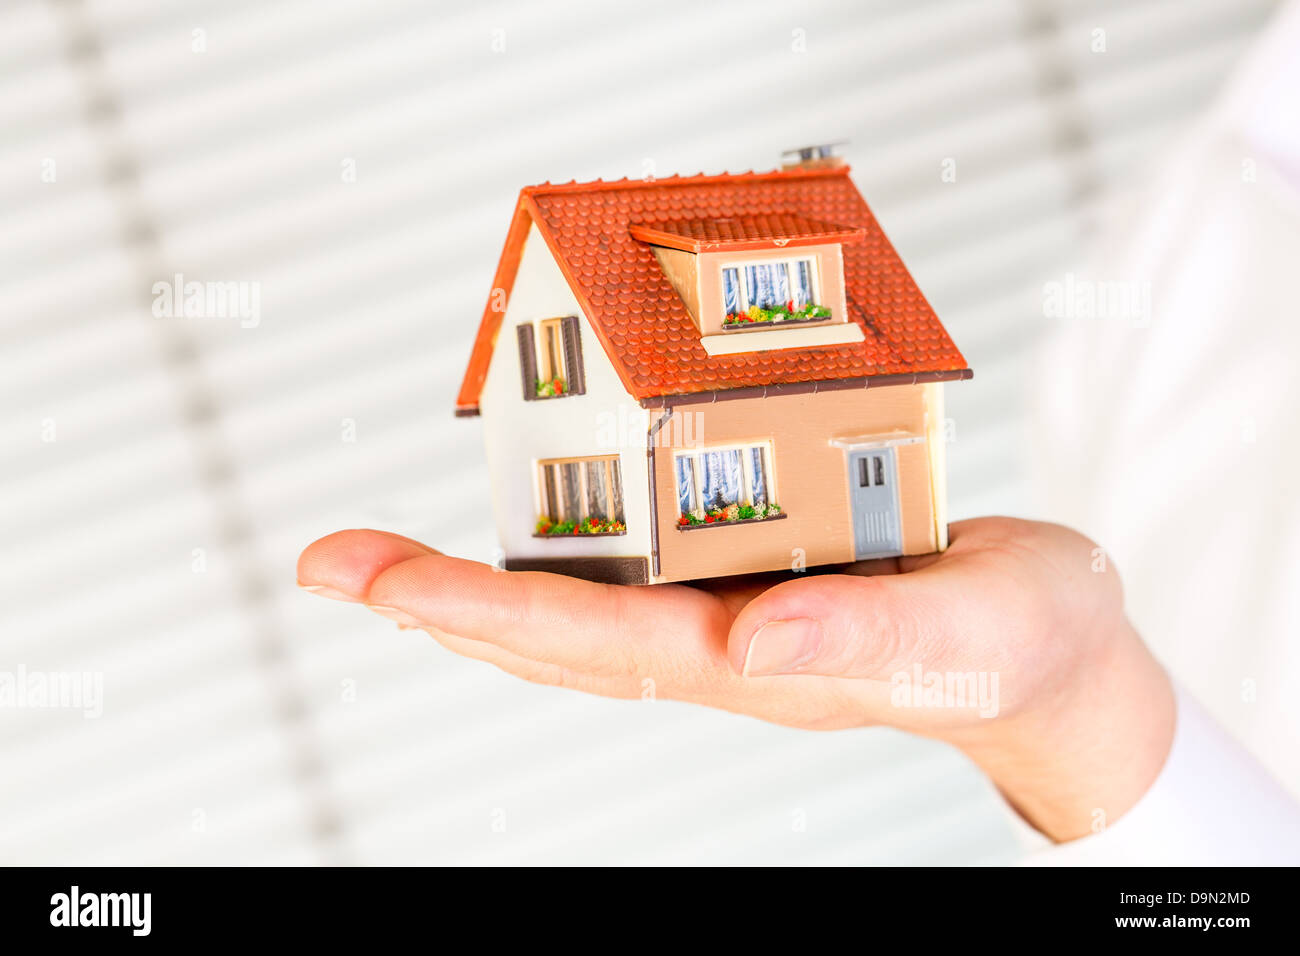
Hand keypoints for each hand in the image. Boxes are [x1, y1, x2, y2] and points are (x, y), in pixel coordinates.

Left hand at [297, 516, 1174, 840]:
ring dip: (471, 579)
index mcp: (763, 660)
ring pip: (576, 604)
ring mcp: (727, 607)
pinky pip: (634, 559)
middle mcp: (721, 639)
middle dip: (435, 600)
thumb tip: (758, 640)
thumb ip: (876, 637)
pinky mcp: (747, 569)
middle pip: (553, 631)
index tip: (384, 588)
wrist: (1044, 647)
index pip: (600, 642)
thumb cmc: (1020, 642)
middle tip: (329, 564)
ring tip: (375, 555)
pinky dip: (560, 543)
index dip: (488, 614)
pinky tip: (517, 522)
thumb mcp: (975, 632)